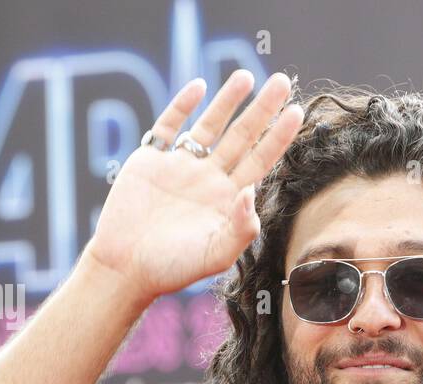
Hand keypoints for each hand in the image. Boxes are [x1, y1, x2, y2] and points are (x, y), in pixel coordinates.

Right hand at [84, 70, 303, 300]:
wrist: (125, 267)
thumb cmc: (173, 268)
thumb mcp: (217, 254)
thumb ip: (242, 227)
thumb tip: (253, 190)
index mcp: (229, 199)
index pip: (261, 160)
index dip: (279, 136)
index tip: (297, 111)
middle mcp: (209, 179)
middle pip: (242, 136)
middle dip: (262, 109)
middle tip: (282, 80)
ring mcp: (180, 167)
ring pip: (209, 126)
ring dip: (228, 101)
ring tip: (246, 76)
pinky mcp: (150, 160)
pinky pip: (168, 126)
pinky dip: (182, 106)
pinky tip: (198, 86)